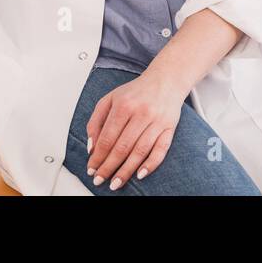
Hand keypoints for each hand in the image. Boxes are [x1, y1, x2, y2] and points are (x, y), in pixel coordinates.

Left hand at [86, 68, 188, 190]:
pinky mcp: (170, 127)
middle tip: (100, 180)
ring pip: (140, 151)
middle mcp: (141, 113)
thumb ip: (96, 121)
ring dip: (126, 170)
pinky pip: (161, 149)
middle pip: (122, 147)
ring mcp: (157, 121)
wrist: (166, 79)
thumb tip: (92, 147)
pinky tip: (140, 174)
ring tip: (115, 183)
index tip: (91, 169)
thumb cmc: (136, 92)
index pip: (107, 138)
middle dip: (109, 167)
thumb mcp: (110, 99)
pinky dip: (151, 164)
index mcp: (124, 105)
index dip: (98, 156)